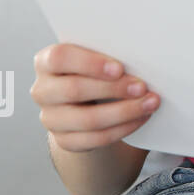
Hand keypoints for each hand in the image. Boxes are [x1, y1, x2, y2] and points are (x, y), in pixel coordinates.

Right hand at [31, 43, 159, 151]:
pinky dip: (123, 128)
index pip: (59, 58)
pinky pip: (95, 138)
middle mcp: (43, 90)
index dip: (90, 63)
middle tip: (142, 87)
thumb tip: (141, 56)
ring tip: (150, 103)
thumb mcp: (97, 58)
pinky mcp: (65, 140)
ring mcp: (51, 118)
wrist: (87, 101)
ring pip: (87, 119)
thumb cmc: (96, 70)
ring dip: (124, 111)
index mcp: (46, 62)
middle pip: (74, 90)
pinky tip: (141, 118)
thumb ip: (108, 54)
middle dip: (113, 89)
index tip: (119, 68)